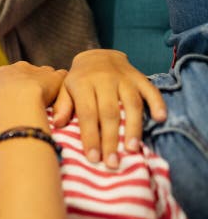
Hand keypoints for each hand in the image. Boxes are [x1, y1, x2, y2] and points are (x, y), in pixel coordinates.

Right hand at [0, 62, 66, 118]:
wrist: (15, 100)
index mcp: (5, 71)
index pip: (10, 74)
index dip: (12, 83)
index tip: (14, 94)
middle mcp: (22, 68)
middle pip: (28, 72)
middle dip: (30, 81)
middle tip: (31, 98)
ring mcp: (40, 72)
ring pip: (46, 74)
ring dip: (47, 83)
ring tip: (48, 98)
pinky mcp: (56, 79)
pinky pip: (62, 77)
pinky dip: (62, 84)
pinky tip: (63, 94)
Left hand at [51, 49, 165, 168]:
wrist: (98, 55)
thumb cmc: (79, 80)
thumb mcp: (65, 89)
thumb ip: (62, 105)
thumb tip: (57, 124)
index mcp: (83, 84)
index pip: (87, 113)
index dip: (90, 136)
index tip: (93, 158)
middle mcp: (104, 81)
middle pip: (109, 113)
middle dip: (111, 139)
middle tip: (112, 162)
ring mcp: (124, 79)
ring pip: (131, 104)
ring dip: (133, 127)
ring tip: (132, 149)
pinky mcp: (140, 78)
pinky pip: (151, 90)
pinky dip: (157, 103)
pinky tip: (160, 118)